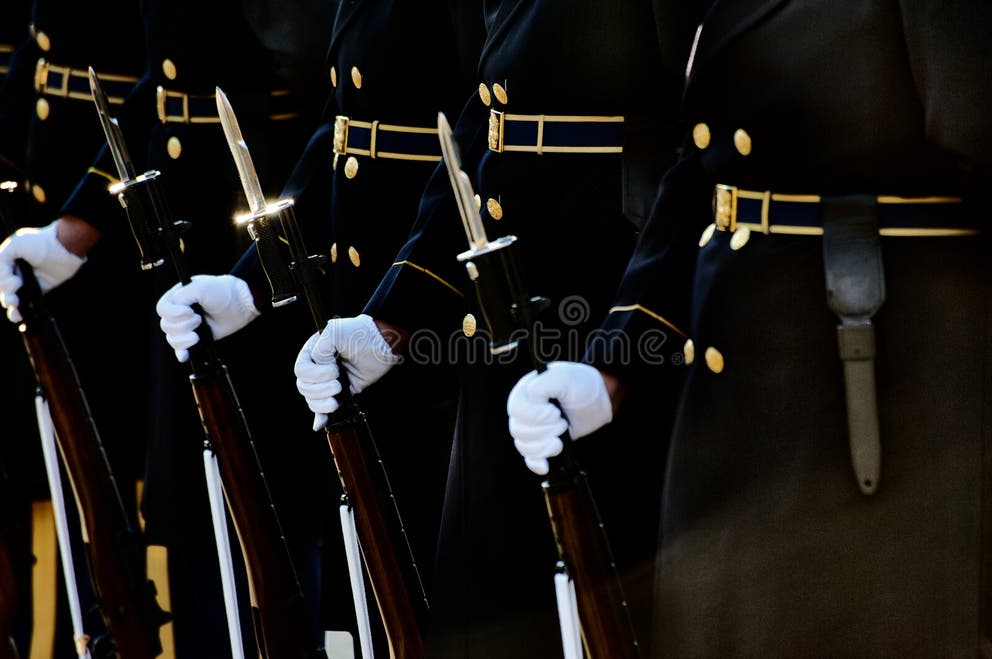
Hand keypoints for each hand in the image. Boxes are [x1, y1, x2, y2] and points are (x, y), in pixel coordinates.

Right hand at [0, 221, 85, 321]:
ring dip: (10, 305)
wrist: (64, 248)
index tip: (15, 279)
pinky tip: (19, 317)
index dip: (3, 282)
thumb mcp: (15, 244)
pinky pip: (27, 304)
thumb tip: (2, 276)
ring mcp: (27, 283)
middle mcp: (14, 273)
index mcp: (6, 262)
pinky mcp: (39, 291)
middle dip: (7, 292)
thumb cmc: (40, 242)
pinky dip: (21, 313)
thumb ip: (2, 258)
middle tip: (18, 284)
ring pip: (12, 300)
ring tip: (15, 303)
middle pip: (3, 291)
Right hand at [156, 274, 259, 361]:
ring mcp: (186, 326)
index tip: (190, 312)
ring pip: (172, 338)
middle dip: (184, 325)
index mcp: (176, 297)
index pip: (162, 309)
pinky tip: (185, 355)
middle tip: (200, 319)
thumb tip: (175, 311)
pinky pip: (181, 349)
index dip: (173, 313)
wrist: (240, 305)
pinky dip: (181, 352)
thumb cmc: (221, 292)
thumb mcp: (200, 287)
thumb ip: (182, 296)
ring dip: (185, 338)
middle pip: (166, 325)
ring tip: (198, 334)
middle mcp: (178, 312)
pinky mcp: (194, 337)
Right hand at [295, 314, 400, 429]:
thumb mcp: (335, 333)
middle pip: (304, 387)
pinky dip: (320, 416)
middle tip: (338, 384)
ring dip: (322, 403)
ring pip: (312, 399)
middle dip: (321, 389)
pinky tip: (319, 424)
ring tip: (337, 399)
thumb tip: (318, 371)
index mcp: (312, 352)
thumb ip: (320, 351)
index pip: (301, 370)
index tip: (334, 370)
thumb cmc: (359, 333)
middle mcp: (317, 367)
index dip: (316, 374)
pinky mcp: (340, 392)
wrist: (382, 343)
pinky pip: (324, 407)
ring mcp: (328, 381)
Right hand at [507, 362, 613, 474]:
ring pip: (523, 445)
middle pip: (518, 430)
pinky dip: (536, 463)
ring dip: (545, 445)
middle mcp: (523, 410)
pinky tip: (546, 465)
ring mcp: (531, 428)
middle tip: (563, 422)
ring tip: (562, 434)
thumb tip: (530, 395)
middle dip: (545, 430)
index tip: (556, 413)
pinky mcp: (541, 443)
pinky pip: (529, 459)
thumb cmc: (581, 384)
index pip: (516, 409)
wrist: (597, 401)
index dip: (535, 416)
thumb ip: (545, 383)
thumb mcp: (565, 377)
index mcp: (525, 392)